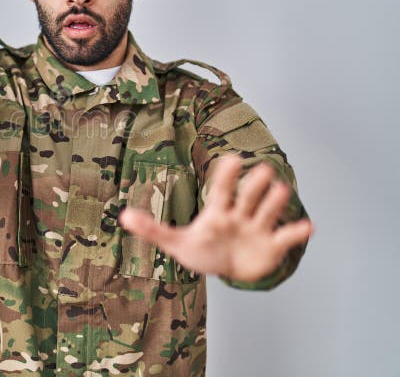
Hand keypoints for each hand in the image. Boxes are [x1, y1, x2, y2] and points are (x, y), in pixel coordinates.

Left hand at [118, 154, 314, 282]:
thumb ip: (151, 229)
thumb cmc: (202, 250)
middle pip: (250, 192)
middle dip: (255, 183)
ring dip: (276, 201)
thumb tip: (122, 217)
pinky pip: (288, 237)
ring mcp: (258, 228)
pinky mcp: (272, 247)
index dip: (227, 173)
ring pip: (270, 209)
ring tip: (280, 192)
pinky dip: (297, 232)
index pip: (222, 186)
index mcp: (217, 210)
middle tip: (261, 173)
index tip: (233, 159)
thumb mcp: (175, 243)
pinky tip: (306, 226)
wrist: (226, 269)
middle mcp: (240, 214)